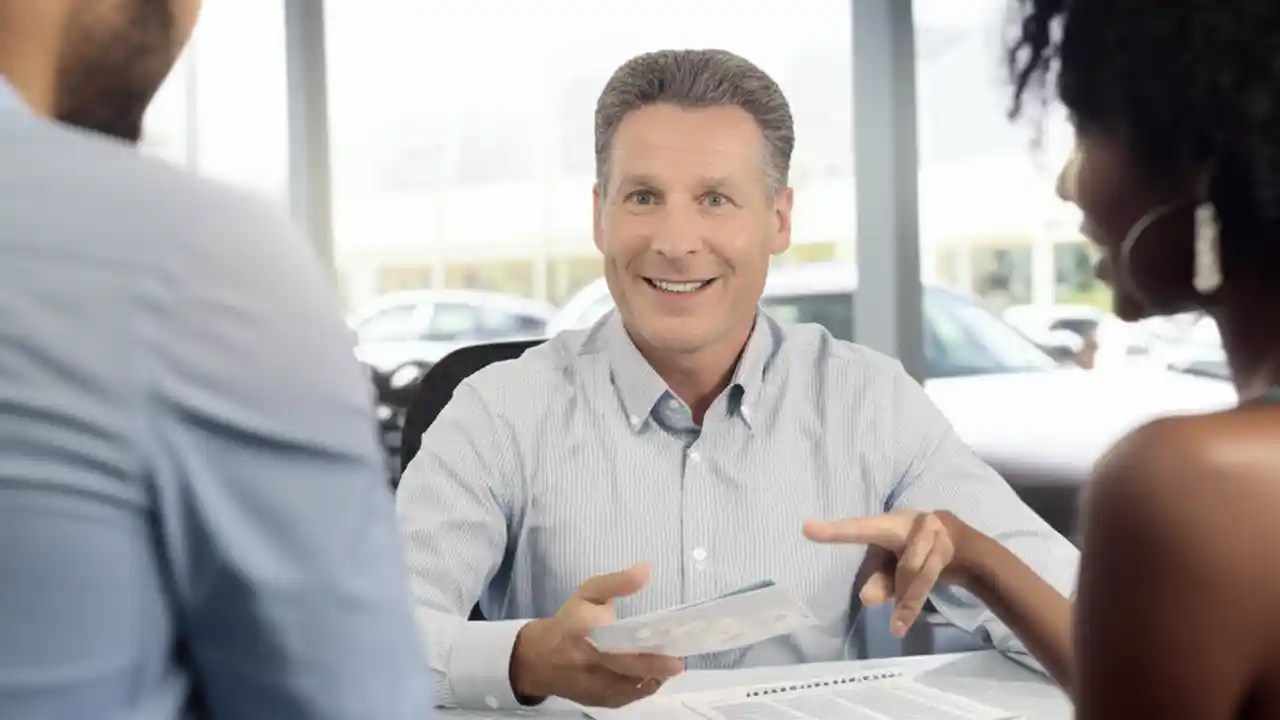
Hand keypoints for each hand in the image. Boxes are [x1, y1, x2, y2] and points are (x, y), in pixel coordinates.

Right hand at [510, 563, 683, 707]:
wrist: (541, 658)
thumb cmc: (570, 622)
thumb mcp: (589, 594)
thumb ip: (617, 583)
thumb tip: (646, 569)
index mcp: (588, 634)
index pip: (620, 645)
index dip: (646, 651)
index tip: (671, 646)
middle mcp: (592, 665)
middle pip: (632, 672)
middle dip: (658, 667)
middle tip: (677, 662)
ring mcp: (598, 687)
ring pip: (636, 688)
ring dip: (655, 677)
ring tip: (666, 663)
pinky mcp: (601, 701)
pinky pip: (630, 697)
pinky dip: (643, 687)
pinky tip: (651, 674)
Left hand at [803, 510, 974, 637]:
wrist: (959, 542)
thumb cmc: (912, 548)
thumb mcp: (892, 562)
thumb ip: (880, 579)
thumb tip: (867, 600)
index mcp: (889, 524)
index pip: (859, 529)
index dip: (835, 531)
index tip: (807, 529)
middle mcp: (912, 524)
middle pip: (892, 552)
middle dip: (884, 577)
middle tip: (866, 598)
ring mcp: (934, 536)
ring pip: (914, 572)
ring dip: (905, 599)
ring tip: (895, 625)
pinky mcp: (949, 553)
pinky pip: (928, 581)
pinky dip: (913, 605)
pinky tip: (900, 626)